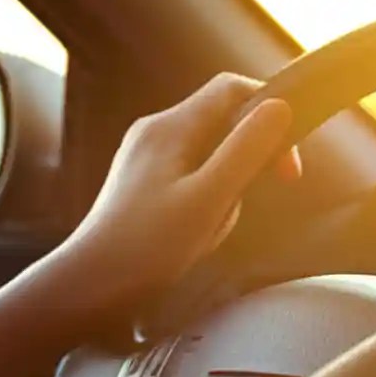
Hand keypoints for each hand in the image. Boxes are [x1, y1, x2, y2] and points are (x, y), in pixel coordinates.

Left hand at [44, 73, 300, 324]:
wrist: (90, 286)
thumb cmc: (146, 247)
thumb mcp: (209, 198)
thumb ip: (246, 151)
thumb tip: (279, 107)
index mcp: (170, 127)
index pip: (231, 90)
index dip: (269, 115)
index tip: (286, 165)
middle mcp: (155, 132)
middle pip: (224, 127)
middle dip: (243, 169)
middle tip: (232, 209)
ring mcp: (146, 157)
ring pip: (211, 159)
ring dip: (223, 195)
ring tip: (202, 231)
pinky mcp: (142, 182)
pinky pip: (192, 182)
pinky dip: (204, 207)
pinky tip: (189, 237)